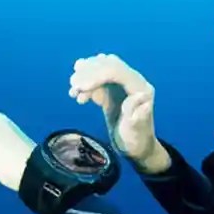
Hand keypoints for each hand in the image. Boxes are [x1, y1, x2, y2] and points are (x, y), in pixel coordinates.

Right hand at [68, 53, 167, 171]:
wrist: (136, 148)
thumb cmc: (137, 140)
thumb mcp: (136, 130)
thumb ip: (137, 114)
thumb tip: (139, 96)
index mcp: (141, 87)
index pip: (118, 71)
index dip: (98, 74)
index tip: (80, 86)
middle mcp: (133, 81)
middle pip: (109, 65)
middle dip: (89, 72)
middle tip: (73, 84)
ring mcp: (122, 85)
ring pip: (101, 69)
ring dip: (84, 76)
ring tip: (73, 91)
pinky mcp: (113, 91)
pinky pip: (97, 80)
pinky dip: (85, 85)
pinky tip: (77, 96)